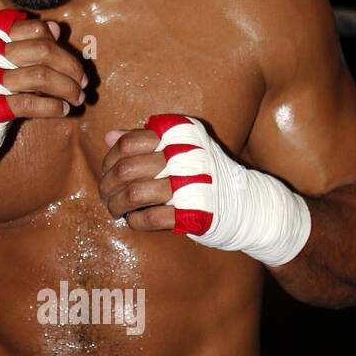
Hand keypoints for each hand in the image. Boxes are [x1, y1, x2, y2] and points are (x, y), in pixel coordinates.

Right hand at [2, 18, 87, 119]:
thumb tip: (55, 28)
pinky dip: (53, 107)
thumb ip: (26, 41)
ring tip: (78, 98)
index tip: (74, 62)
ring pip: (40, 76)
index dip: (60, 46)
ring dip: (68, 88)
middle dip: (70, 67)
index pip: (35, 29)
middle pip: (42, 50)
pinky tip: (64, 110)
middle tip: (84, 83)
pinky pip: (30, 103)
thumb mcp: (0, 57)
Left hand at [101, 114, 310, 265]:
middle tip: (106, 195)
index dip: (110, 159)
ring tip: (116, 210)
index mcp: (181, 134)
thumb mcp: (182, 148)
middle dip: (108, 185)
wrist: (249, 203)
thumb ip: (145, 141)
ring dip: (118, 205)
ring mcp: (190, 183)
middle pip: (127, 167)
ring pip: (134, 193)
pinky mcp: (194, 211)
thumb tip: (109, 136)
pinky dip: (135, 221)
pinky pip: (150, 217)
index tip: (107, 172)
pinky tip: (134, 220)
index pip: (129, 142)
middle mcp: (186, 154)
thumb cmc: (207, 175)